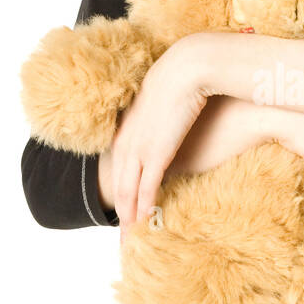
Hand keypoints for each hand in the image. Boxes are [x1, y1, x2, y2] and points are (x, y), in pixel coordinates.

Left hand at [106, 43, 208, 235]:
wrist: (186, 69)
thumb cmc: (179, 79)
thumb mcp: (160, 100)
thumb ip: (158, 117)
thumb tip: (166, 122)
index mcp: (126, 128)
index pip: (117, 166)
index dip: (119, 189)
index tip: (121, 207)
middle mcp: (127, 141)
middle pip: (118, 183)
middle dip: (119, 209)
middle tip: (121, 233)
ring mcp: (139, 148)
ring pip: (127, 189)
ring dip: (128, 214)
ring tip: (129, 235)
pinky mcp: (156, 153)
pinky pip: (146, 187)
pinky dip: (144, 206)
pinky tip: (143, 220)